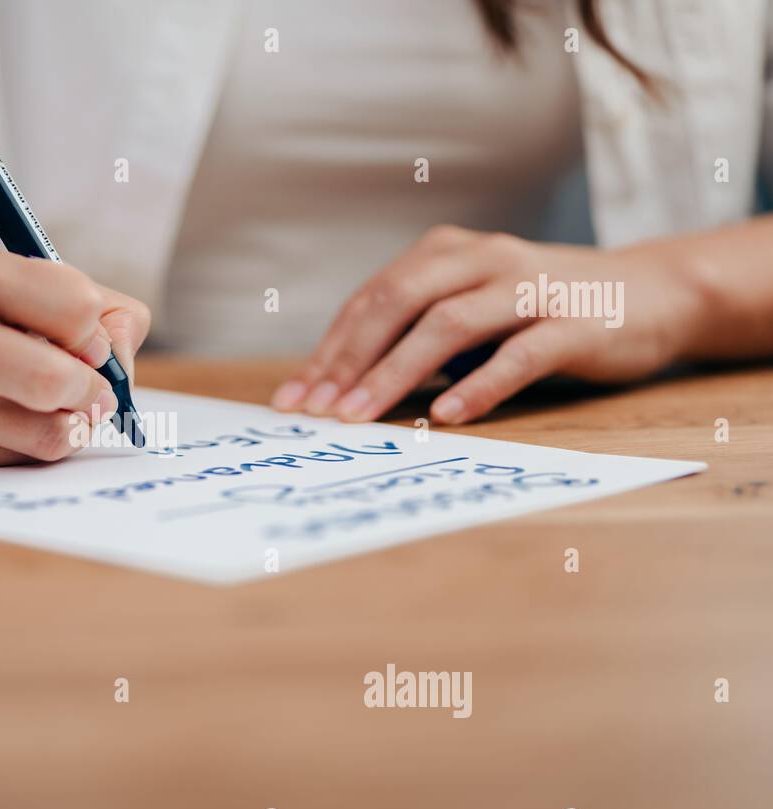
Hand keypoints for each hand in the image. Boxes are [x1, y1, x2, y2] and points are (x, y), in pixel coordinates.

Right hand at [0, 249, 150, 466]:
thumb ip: (81, 303)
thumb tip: (123, 356)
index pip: (79, 310)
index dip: (97, 333)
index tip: (83, 340)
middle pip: (64, 383)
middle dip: (95, 392)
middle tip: (89, 390)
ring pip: (50, 436)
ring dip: (70, 426)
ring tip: (56, 408)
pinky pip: (17, 461)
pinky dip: (30, 446)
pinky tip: (8, 422)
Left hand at [271, 225, 704, 424]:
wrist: (653, 294)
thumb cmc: (541, 311)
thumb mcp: (472, 310)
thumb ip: (418, 334)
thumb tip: (343, 388)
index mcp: (448, 253)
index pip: (372, 299)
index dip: (329, 349)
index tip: (293, 397)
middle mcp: (483, 259)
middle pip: (398, 302)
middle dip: (349, 359)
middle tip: (315, 410)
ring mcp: (530, 287)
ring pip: (448, 325)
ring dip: (395, 373)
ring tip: (359, 417)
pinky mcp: (576, 323)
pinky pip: (520, 354)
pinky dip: (479, 386)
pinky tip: (444, 417)